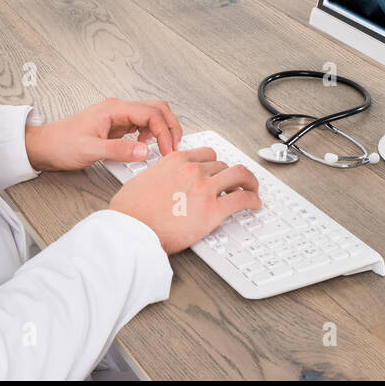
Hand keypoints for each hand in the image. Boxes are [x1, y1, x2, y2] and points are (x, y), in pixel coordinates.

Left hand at [23, 97, 183, 171]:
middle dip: (169, 126)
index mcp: (113, 109)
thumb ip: (119, 150)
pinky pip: (140, 125)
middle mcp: (117, 109)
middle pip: (155, 109)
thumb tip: (144, 151)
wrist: (45, 147)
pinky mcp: (115, 126)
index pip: (150, 113)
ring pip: (150, 116)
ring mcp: (117, 116)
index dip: (164, 132)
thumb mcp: (90, 150)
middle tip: (175, 146)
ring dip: (161, 130)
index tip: (168, 150)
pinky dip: (149, 135)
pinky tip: (144, 148)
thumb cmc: (62, 144)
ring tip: (163, 149)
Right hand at [109, 146, 261, 253]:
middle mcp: (192, 171)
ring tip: (251, 190)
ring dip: (247, 183)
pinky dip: (252, 200)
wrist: (130, 231)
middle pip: (223, 165)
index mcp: (174, 162)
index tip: (219, 170)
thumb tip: (160, 182)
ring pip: (238, 176)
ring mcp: (204, 189)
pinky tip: (254, 203)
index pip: (206, 154)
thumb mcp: (141, 180)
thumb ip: (158, 176)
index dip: (215, 163)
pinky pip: (242, 199)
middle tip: (237, 182)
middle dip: (231, 175)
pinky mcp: (212, 210)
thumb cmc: (130, 212)